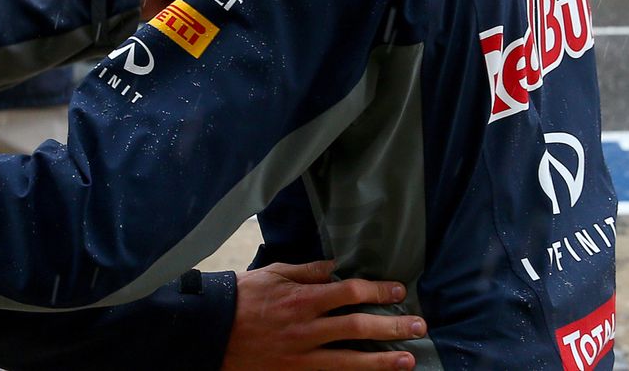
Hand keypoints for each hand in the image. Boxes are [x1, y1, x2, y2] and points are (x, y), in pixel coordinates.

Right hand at [222, 260, 422, 370]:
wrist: (210, 331)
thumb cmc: (241, 298)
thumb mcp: (272, 274)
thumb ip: (305, 271)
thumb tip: (335, 267)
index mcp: (301, 298)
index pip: (349, 292)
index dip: (378, 291)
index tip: (398, 292)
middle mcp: (306, 328)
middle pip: (358, 327)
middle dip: (392, 326)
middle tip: (418, 326)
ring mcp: (301, 355)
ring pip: (350, 360)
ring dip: (382, 361)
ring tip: (408, 360)